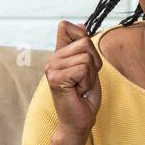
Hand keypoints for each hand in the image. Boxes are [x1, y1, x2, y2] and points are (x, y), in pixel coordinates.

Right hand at [45, 20, 102, 135]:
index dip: (82, 36)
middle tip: (84, 80)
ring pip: (86, 57)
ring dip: (90, 75)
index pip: (65, 26)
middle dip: (94, 63)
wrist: (79, 120)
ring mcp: (51, 67)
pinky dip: (87, 82)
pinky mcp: (54, 78)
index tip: (85, 60)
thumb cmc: (85, 96)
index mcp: (59, 53)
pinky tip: (78, 91)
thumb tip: (81, 24)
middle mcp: (52, 58)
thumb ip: (83, 47)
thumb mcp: (89, 67)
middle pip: (85, 42)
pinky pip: (83, 69)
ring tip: (81, 86)